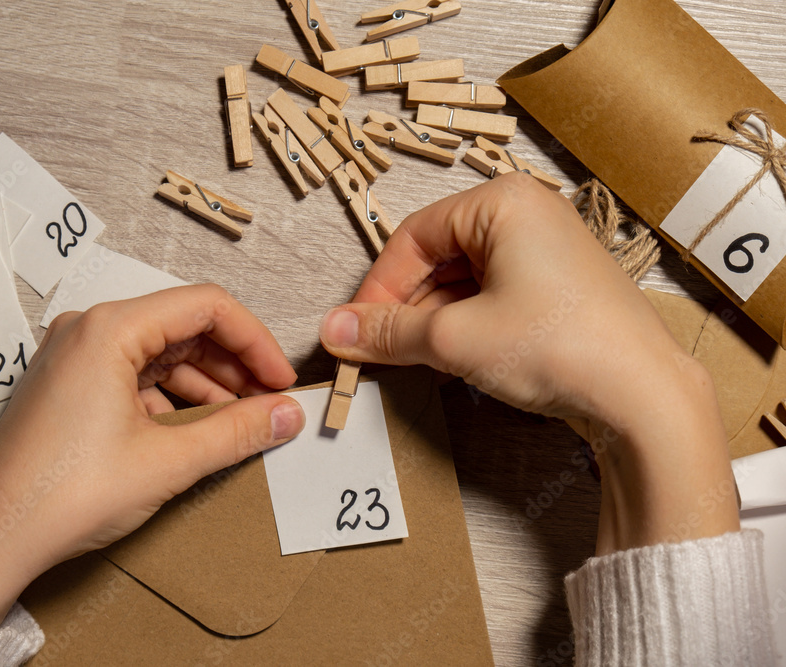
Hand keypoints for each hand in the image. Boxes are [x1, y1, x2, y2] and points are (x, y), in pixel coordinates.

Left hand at [0, 285, 304, 633]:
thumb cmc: (64, 495)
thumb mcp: (168, 461)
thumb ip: (237, 431)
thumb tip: (286, 414)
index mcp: (109, 329)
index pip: (206, 307)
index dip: (255, 341)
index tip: (280, 381)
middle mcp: (87, 331)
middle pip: (183, 327)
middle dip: (233, 365)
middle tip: (268, 405)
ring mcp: (73, 358)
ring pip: (160, 353)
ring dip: (205, 384)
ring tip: (238, 423)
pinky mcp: (68, 386)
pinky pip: (133, 375)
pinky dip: (170, 397)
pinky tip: (193, 431)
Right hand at [319, 173, 737, 553]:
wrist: (642, 395)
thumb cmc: (560, 345)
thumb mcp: (454, 338)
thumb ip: (388, 331)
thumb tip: (336, 330)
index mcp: (503, 203)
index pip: (414, 236)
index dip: (378, 285)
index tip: (356, 326)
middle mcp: (529, 216)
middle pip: (438, 257)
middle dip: (405, 306)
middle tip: (377, 348)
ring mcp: (548, 253)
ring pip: (464, 281)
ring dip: (432, 320)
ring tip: (413, 360)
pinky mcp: (558, 289)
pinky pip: (493, 297)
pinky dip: (465, 325)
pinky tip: (451, 359)